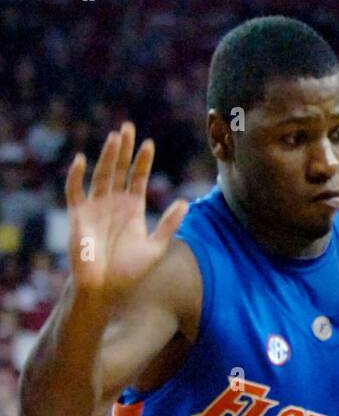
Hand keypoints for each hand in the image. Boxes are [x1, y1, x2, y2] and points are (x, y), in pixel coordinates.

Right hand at [66, 122, 186, 300]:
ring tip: (114, 138)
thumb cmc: (129, 272)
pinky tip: (81, 160)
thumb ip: (168, 225)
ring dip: (107, 157)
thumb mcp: (155, 248)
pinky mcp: (78, 214)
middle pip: (119, 170)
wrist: (105, 288)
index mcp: (132, 208)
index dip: (142, 161)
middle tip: (128, 127)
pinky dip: (76, 176)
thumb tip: (186, 202)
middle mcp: (113, 203)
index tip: (149, 144)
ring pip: (101, 174)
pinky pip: (74, 190)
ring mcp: (95, 206)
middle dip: (124, 150)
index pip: (137, 178)